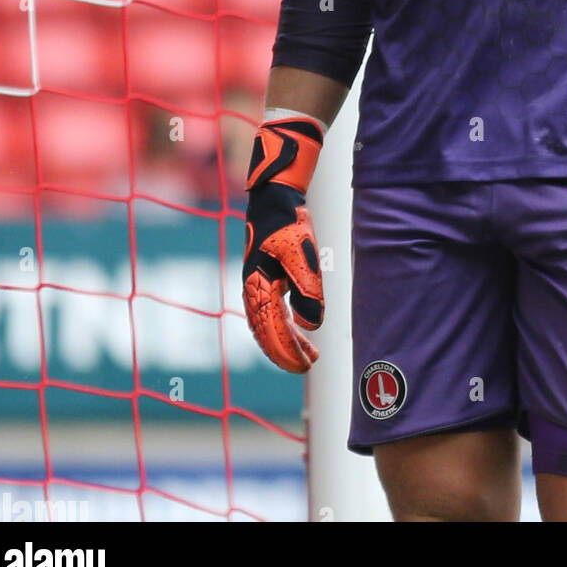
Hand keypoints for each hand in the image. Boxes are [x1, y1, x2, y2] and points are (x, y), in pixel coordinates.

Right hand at [242, 118, 323, 373]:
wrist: (275, 200)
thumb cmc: (288, 225)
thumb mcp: (302, 256)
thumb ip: (307, 290)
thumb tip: (311, 325)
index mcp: (259, 286)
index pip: (270, 329)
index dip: (285, 351)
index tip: (302, 366)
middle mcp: (255, 289)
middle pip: (268, 331)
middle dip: (286, 351)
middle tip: (307, 366)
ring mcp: (260, 284)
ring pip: (271, 323)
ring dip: (288, 340)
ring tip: (310, 355)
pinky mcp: (268, 278)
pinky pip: (273, 310)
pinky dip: (286, 325)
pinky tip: (301, 330)